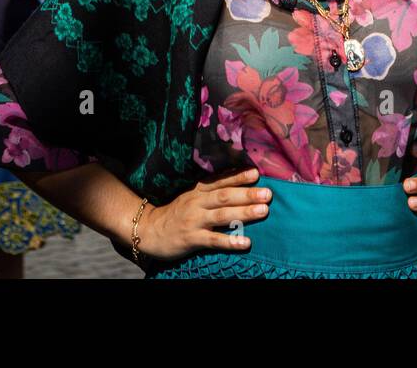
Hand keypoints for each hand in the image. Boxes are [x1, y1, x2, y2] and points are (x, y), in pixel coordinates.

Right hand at [134, 167, 271, 261]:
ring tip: (263, 211)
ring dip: (244, 213)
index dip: (239, 176)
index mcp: (198, 191)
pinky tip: (246, 243)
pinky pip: (213, 240)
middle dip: (247, 194)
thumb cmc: (176, 213)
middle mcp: (197, 203)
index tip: (257, 173)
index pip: (221, 181)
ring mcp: (194, 221)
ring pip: (222, 215)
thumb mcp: (192, 197)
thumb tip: (238, 182)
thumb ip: (212, 190)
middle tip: (268, 194)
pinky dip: (230, 241)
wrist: (148, 230)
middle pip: (225, 196)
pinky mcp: (191, 239)